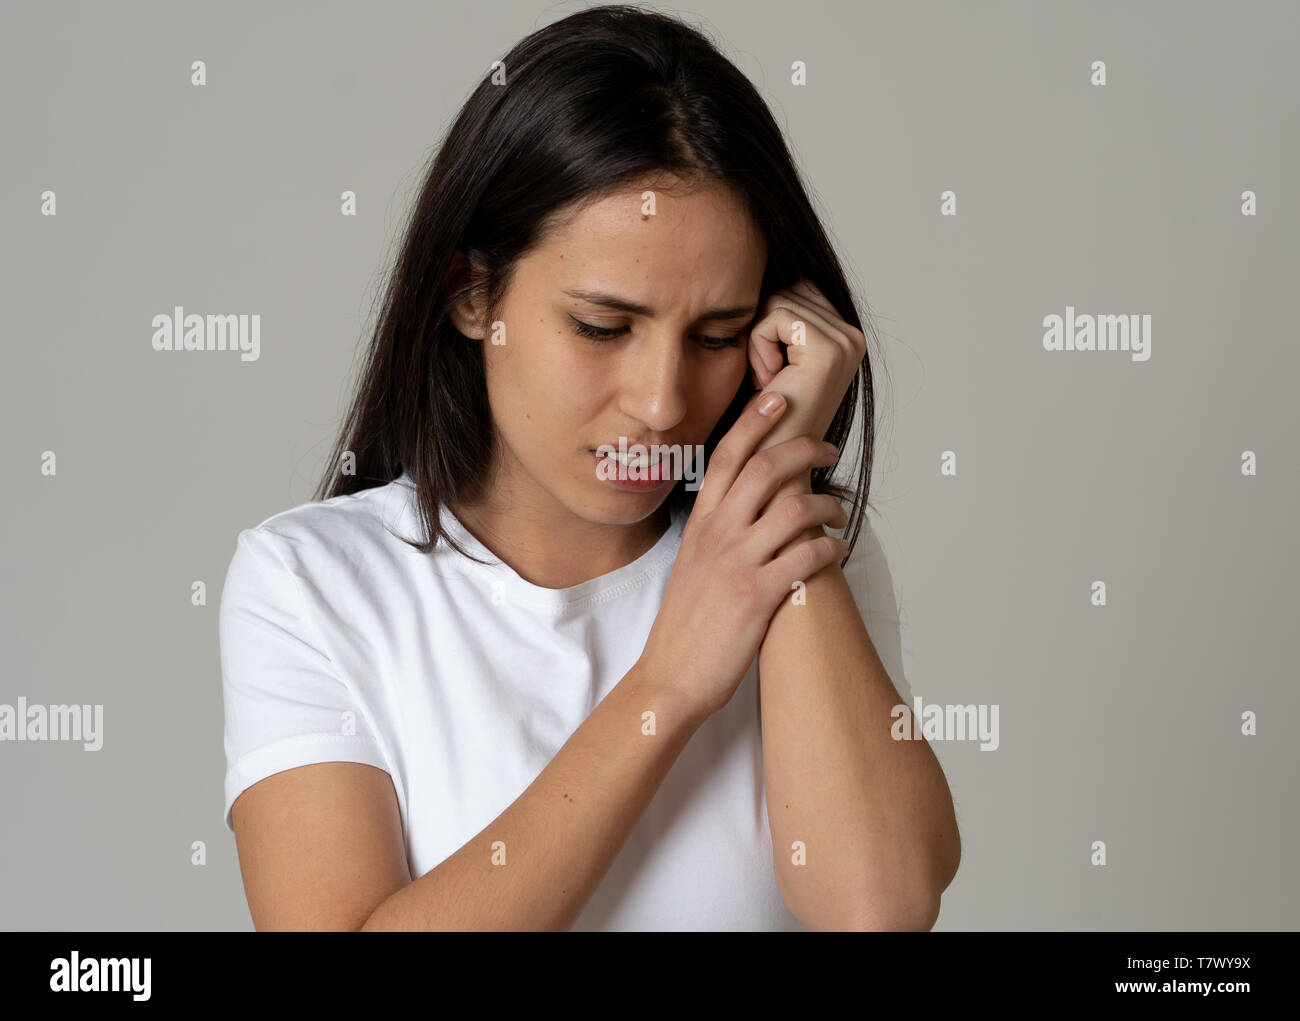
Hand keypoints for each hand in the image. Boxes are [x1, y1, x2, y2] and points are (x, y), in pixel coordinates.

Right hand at [638, 390, 849, 718]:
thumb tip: (748, 503)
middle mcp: (717, 534)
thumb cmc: (687, 621)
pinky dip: (831, 546)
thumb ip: (717, 528)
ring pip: (795, 508)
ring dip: (828, 503)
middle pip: (767, 468)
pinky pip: (807, 555)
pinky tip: (837, 551)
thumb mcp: (692, 561)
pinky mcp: (758, 595)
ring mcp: (737, 563)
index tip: (779, 400)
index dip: (754, 421)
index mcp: (700, 523)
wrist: (671, 674)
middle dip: (807, 449)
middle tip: (830, 450)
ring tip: (840, 512)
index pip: (727, 456)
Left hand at [747, 278, 867, 462]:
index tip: (772, 370)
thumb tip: (766, 262)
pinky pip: (773, 316)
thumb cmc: (763, 413)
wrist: (770, 463)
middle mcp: (854, 335)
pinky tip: (771, 382)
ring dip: (759, 343)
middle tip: (770, 378)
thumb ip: (781, 315)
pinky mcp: (830, 349)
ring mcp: (847, 341)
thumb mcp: (773, 354)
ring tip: (771, 382)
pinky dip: (758, 349)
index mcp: (845, 334)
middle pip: (787, 289)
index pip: (794, 288)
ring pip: (777, 301)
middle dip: (764, 331)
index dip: (768, 325)